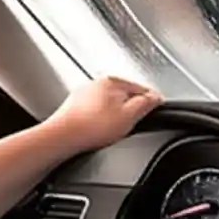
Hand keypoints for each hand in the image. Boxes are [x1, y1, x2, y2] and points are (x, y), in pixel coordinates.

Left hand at [44, 76, 162, 153]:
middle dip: (130, 109)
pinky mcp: (74, 108)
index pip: (142, 88)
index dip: (151, 102)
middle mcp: (96, 83)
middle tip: (130, 125)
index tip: (155, 111)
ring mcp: (84, 95)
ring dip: (113, 116)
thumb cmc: (92, 127)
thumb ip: (147, 103)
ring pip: (109, 104)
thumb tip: (157, 97)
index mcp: (113, 80)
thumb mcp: (130, 116)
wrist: (62, 138)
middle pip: (125, 96)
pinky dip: (98, 121)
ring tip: (110, 130)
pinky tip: (97, 131)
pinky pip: (94, 113)